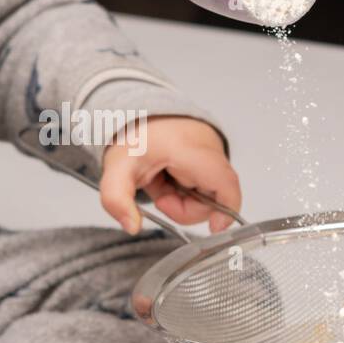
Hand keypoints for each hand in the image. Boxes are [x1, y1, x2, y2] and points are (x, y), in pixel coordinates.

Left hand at [99, 117, 240, 234]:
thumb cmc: (135, 135)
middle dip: (185, 208)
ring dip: (184, 200)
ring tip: (162, 182)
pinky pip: (207, 189)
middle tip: (161, 197)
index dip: (226, 211)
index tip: (213, 227)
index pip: (226, 185)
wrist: (141, 114)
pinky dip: (187, 192)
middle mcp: (211, 153)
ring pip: (210, 197)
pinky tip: (171, 179)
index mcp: (192, 152)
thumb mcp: (117, 167)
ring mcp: (215, 158)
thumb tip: (132, 227)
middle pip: (216, 199)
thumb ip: (117, 199)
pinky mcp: (213, 163)